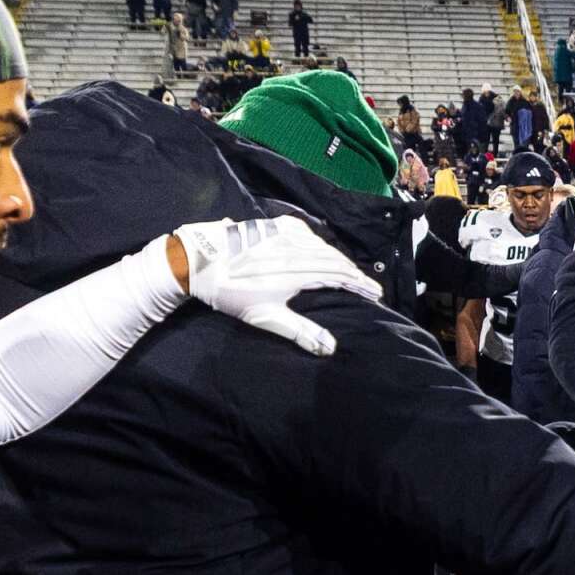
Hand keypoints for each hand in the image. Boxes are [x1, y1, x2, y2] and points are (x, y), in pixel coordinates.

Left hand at [169, 214, 382, 357]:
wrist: (198, 260)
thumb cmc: (231, 293)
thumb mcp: (266, 317)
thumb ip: (300, 332)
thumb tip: (330, 348)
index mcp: (301, 269)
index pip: (341, 275)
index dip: (360, 285)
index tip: (376, 294)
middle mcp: (298, 247)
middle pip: (335, 259)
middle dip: (354, 273)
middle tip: (367, 286)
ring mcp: (284, 233)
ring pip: (321, 245)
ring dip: (337, 258)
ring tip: (347, 270)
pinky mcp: (271, 226)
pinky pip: (304, 231)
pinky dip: (318, 242)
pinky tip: (318, 246)